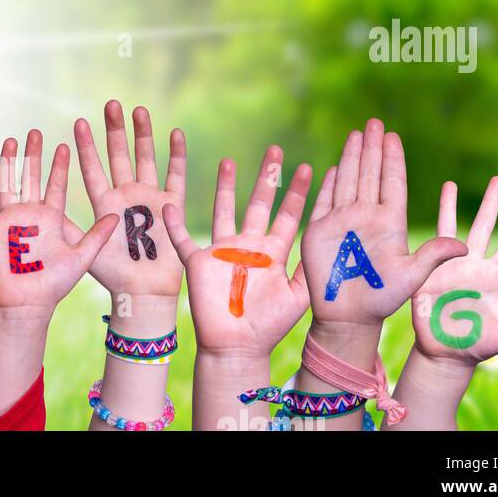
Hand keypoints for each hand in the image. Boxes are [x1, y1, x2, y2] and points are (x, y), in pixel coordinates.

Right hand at [0, 130, 117, 314]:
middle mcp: (29, 215)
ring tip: (10, 140)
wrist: (27, 304)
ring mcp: (9, 220)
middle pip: (30, 177)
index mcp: (51, 218)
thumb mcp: (82, 257)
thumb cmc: (55, 285)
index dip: (59, 166)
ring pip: (6, 183)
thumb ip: (97, 235)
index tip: (65, 144)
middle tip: (35, 132)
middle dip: (33, 155)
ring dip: (7, 162)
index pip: (55, 185)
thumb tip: (117, 215)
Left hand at [73, 100, 184, 298]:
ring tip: (138, 110)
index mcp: (103, 203)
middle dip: (115, 130)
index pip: (92, 169)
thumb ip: (68, 229)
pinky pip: (176, 175)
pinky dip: (177, 155)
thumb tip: (40, 211)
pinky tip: (175, 133)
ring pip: (146, 159)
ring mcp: (149, 197)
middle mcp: (125, 195)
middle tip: (111, 104)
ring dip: (143, 135)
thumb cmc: (113, 276)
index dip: (86, 147)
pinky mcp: (172, 205)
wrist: (143, 292)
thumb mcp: (84, 250)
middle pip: (119, 156)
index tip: (78, 123)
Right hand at [163, 145, 311, 357]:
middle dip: (268, 177)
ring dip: (225, 187)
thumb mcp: (299, 294)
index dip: (300, 193)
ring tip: (229, 160)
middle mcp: (249, 246)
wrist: (238, 346)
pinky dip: (174, 224)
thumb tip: (330, 240)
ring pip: (223, 210)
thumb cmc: (270, 325)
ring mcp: (224, 252)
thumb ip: (309, 266)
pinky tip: (167, 205)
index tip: (311, 168)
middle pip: (259, 203)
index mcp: (274, 252)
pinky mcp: (200, 262)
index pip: (290, 215)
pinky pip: (182, 239)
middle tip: (276, 150)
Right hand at [300, 118, 466, 326]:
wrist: (349, 317)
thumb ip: (433, 257)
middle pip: (370, 174)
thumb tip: (463, 245)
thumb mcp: (412, 276)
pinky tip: (332, 167)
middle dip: (372, 148)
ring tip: (356, 133)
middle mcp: (367, 217)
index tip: (393, 136)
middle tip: (374, 121)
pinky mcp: (320, 231)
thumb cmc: (382, 299)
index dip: (392, 159)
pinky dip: (328, 183)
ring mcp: (342, 222)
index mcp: (390, 223)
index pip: (392, 182)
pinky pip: (324, 201)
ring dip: (352, 157)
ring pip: (348, 181)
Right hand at [410, 177, 497, 363]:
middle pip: (483, 227)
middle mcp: (472, 266)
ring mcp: (448, 267)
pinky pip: (425, 249)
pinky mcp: (426, 273)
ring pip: (450, 229)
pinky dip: (424, 232)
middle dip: (491, 203)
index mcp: (493, 276)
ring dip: (449, 206)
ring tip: (450, 182)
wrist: (444, 351)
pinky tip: (418, 214)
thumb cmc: (477, 344)